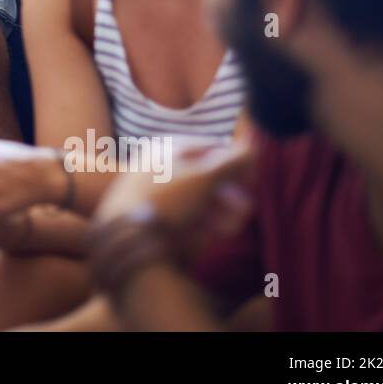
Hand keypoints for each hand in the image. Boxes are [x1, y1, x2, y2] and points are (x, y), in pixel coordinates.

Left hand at [93, 142, 254, 263]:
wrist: (128, 236)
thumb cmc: (165, 199)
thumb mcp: (203, 178)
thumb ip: (231, 163)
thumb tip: (254, 147)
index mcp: (166, 148)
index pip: (208, 148)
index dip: (234, 161)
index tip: (254, 179)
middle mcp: (160, 167)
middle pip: (204, 175)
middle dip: (230, 192)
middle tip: (248, 209)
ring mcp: (157, 192)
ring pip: (197, 197)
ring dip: (222, 210)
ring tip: (236, 226)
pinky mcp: (155, 216)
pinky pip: (186, 214)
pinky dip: (206, 221)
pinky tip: (220, 232)